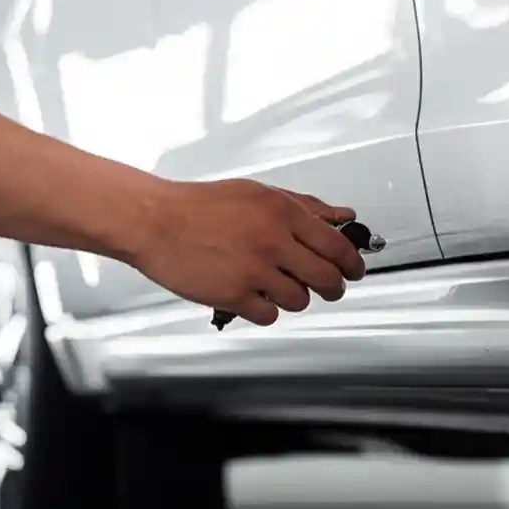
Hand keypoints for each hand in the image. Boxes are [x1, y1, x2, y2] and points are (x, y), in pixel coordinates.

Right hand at [132, 180, 366, 326]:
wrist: (155, 221)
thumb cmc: (200, 206)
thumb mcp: (258, 193)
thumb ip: (305, 205)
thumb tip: (343, 215)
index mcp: (281, 211)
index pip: (337, 245)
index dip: (352, 263)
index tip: (354, 270)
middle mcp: (272, 240)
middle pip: (327, 279)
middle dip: (333, 288)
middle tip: (329, 288)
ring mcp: (253, 270)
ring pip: (299, 300)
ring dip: (293, 297)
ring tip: (276, 286)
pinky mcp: (233, 295)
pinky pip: (269, 315)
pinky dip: (266, 310)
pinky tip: (254, 296)